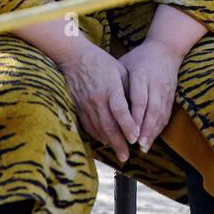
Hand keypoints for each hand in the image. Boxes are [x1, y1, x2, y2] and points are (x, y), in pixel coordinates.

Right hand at [54, 38, 138, 161]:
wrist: (74, 57)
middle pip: (109, 125)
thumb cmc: (102, 63)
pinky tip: (105, 141)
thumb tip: (138, 109)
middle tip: (127, 156)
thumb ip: (128, 89)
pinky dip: (97, 135)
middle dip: (119, 143)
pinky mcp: (78, 107)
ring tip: (119, 153)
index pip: (120, 111)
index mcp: (110, 88)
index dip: (128, 126)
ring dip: (109, 143)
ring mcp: (85, 104)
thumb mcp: (120, 71)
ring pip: (98, 128)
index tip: (135, 138)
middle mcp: (97, 99)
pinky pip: (88, 125)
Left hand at [119, 38, 184, 152]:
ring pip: (160, 114)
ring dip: (153, 132)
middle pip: (151, 110)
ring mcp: (165, 90)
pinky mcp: (172, 95)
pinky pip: (166, 114)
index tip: (128, 132)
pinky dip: (159, 128)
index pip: (139, 99)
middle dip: (145, 129)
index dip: (134, 117)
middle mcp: (154, 83)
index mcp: (141, 75)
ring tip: (144, 147)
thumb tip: (101, 104)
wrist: (165, 50)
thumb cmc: (138, 58)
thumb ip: (116, 84)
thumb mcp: (124, 65)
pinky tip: (152, 138)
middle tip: (136, 145)